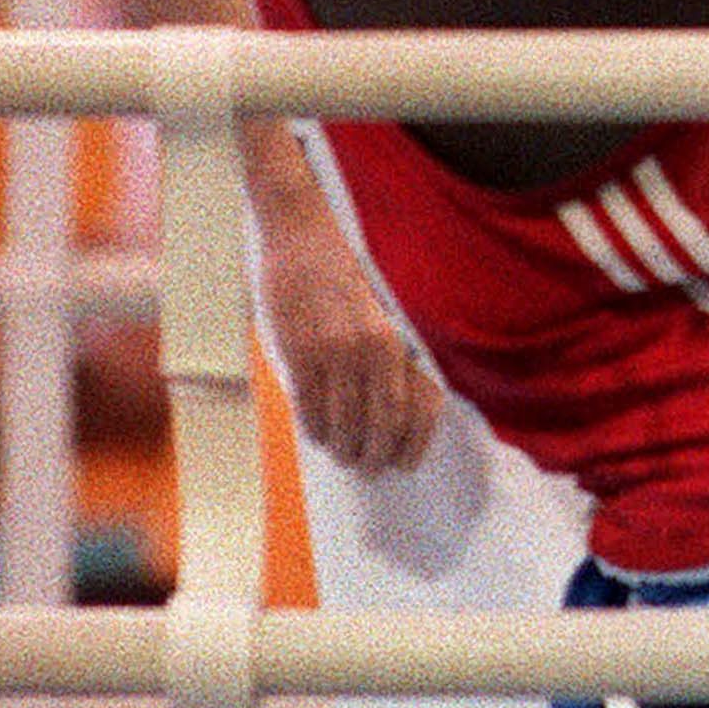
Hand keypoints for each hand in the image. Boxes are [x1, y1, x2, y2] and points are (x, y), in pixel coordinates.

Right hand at [244, 126, 440, 472]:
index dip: (409, 442)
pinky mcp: (298, 352)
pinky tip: (317, 436)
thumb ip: (383, 355)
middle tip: (368, 468)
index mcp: (394, 339)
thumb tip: (389, 406)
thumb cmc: (343, 278)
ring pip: (341, 420)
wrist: (303, 239)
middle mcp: (369, 349)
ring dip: (342, 446)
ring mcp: (332, 352)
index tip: (405, 462)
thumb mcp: (377, 313)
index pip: (410, 407)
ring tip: (343, 456)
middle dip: (373, 453)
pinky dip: (315, 428)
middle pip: (377, 421)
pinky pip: (309, 405)